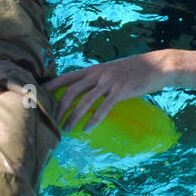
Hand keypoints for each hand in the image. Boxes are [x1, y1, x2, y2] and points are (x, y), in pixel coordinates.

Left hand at [45, 52, 182, 132]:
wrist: (157, 66)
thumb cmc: (135, 70)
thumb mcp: (112, 71)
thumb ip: (97, 79)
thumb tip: (84, 92)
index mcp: (94, 69)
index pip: (66, 78)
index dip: (50, 87)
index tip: (37, 97)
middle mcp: (98, 74)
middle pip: (70, 91)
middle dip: (58, 108)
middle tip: (51, 122)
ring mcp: (109, 82)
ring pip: (84, 101)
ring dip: (73, 117)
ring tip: (66, 129)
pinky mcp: (120, 90)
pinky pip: (103, 107)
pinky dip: (94, 119)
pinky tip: (88, 128)